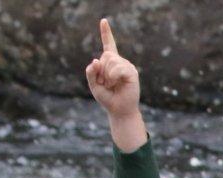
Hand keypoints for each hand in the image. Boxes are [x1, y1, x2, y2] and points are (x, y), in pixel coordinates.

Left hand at [85, 18, 145, 143]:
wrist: (119, 111)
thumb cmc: (108, 99)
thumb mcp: (93, 85)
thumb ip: (91, 72)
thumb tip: (96, 60)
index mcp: (110, 63)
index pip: (108, 45)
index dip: (106, 33)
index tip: (103, 21)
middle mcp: (120, 62)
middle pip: (106, 55)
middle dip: (101, 71)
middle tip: (106, 83)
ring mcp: (127, 66)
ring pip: (110, 61)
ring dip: (107, 75)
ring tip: (112, 85)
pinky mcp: (132, 72)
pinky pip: (118, 68)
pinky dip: (113, 76)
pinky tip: (116, 83)